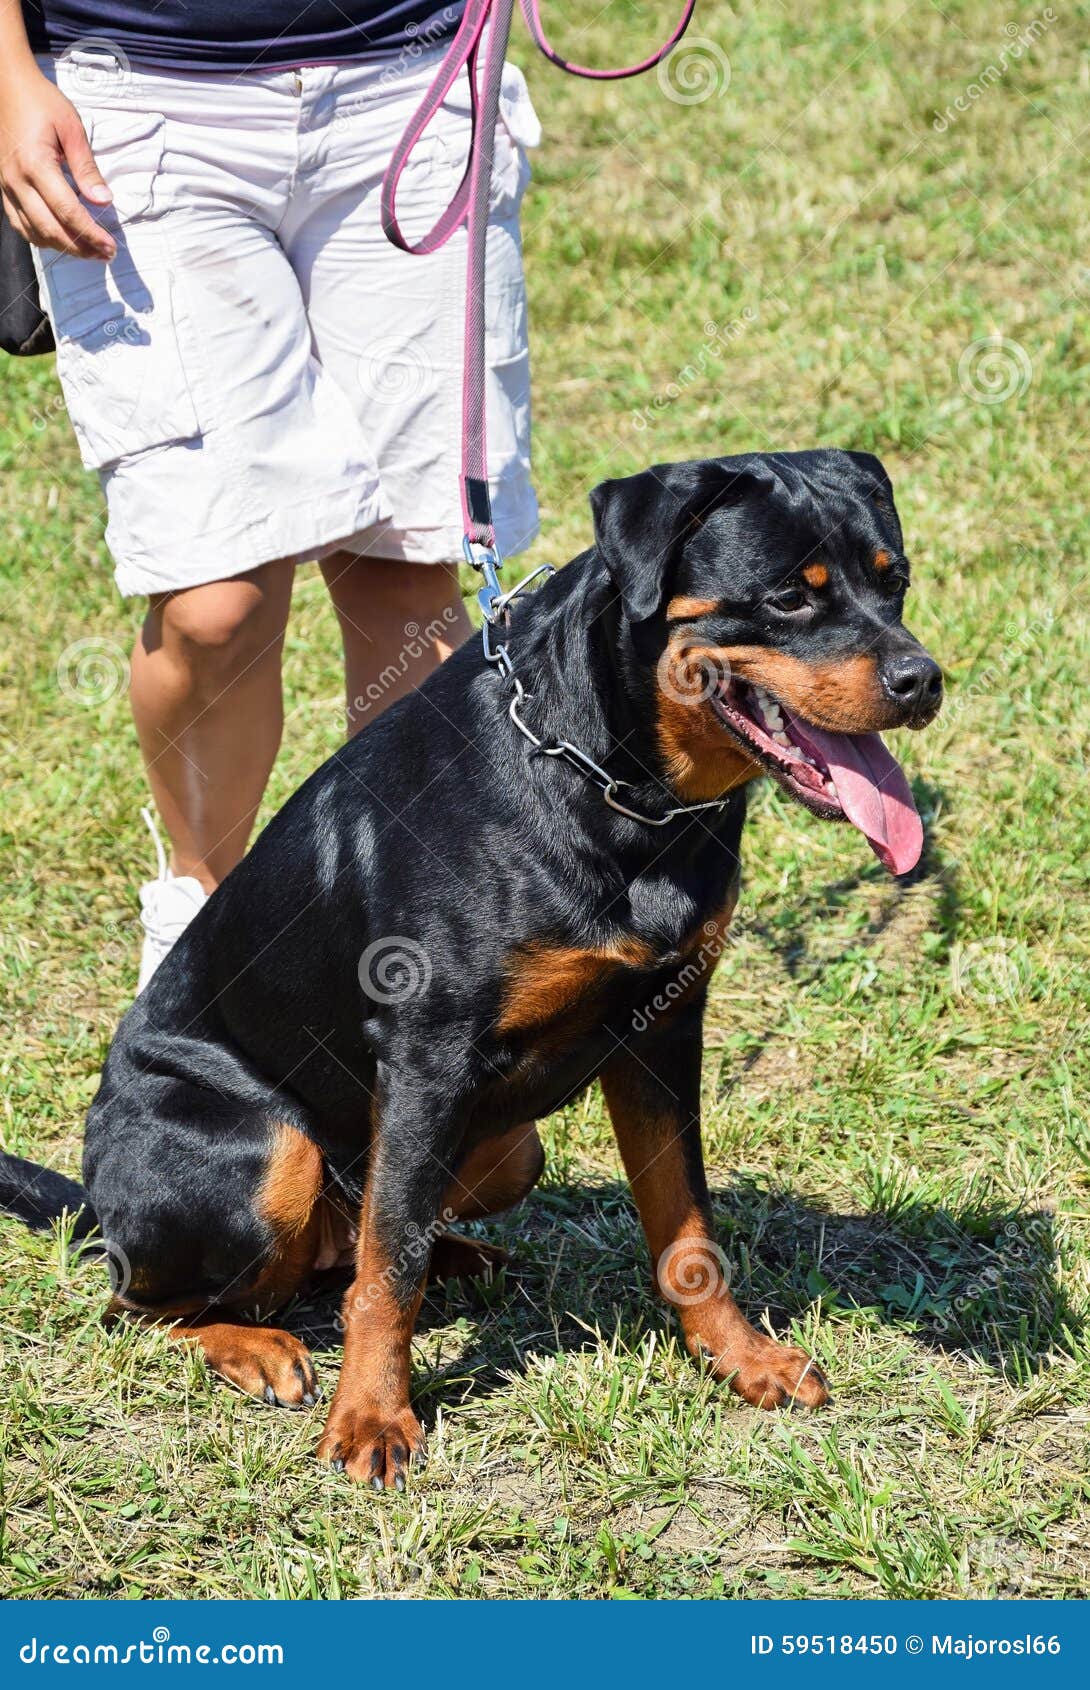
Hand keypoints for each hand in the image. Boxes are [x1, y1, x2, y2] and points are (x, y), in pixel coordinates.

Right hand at [0, 72, 115, 258]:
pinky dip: (41, 237)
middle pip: (50, 229)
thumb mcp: (71, 128)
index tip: (111, 246)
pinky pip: (20, 224)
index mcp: (35, 164)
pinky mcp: (4, 188)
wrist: (7, 87)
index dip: (91, 233)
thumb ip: (86, 167)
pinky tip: (62, 239)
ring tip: (89, 251)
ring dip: (63, 247)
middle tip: (105, 255)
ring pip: (34, 232)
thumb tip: (103, 199)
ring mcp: (7, 187)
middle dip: (80, 248)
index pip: (67, 211)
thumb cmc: (41, 102)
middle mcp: (17, 181)